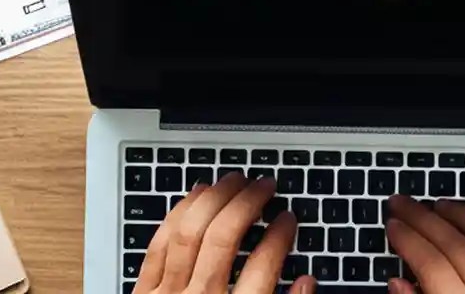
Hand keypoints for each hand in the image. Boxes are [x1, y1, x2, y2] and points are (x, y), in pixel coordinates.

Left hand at [136, 172, 314, 293]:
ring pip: (188, 232)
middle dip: (248, 202)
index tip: (289, 218)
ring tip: (234, 180)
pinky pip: (159, 243)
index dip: (280, 234)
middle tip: (265, 185)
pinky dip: (178, 213)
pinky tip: (196, 196)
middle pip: (223, 237)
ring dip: (214, 198)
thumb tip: (305, 283)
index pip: (264, 266)